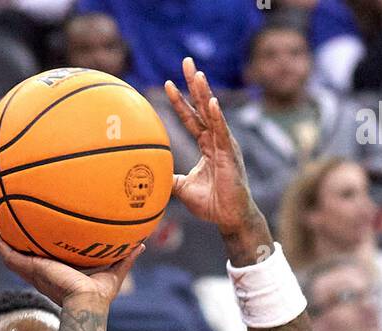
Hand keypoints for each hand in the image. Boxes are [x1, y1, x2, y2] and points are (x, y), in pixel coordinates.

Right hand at [0, 228, 142, 309]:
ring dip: (2, 242)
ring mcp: (35, 272)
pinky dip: (0, 244)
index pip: (46, 261)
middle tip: (6, 229)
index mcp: (59, 274)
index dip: (38, 250)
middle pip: (25, 258)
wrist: (87, 303)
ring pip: (14, 257)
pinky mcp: (32, 270)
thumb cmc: (99, 295)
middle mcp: (44, 273)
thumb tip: (141, 244)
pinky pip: (11, 257)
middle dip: (15, 245)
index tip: (34, 237)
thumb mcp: (114, 270)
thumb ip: (125, 257)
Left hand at [164, 57, 259, 235]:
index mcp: (207, 144)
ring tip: (197, 74)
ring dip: (204, 93)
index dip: (180, 101)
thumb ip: (169, 178)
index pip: (191, 118)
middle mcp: (216, 140)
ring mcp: (225, 145)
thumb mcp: (183, 188)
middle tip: (186, 61)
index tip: (167, 83)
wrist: (229, 218)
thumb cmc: (212, 204)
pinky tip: (212, 103)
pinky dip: (217, 118)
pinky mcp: (231, 155)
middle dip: (194, 84)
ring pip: (213, 114)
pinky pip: (223, 133)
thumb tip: (151, 174)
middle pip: (203, 106)